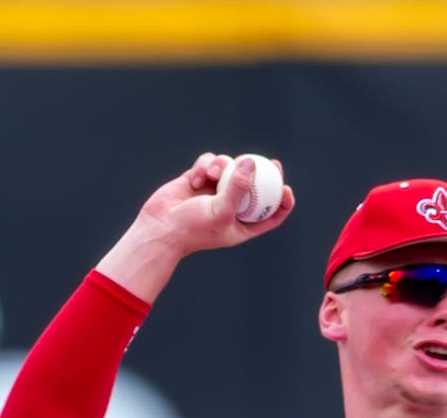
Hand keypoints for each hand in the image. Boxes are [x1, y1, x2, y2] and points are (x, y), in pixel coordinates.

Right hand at [97, 153, 294, 302]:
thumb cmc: (192, 228)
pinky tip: (196, 178)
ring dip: (223, 165)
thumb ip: (238, 187)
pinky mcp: (200, 179)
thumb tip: (251, 162)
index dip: (281, 202)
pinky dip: (204, 167)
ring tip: (212, 174)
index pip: (268, 214)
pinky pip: (210, 163)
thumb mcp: (221, 210)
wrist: (160, 227)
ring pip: (230, 168)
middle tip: (272, 163)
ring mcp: (215, 191)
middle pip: (254, 186)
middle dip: (263, 173)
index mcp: (242, 225)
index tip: (286, 188)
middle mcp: (230, 207)